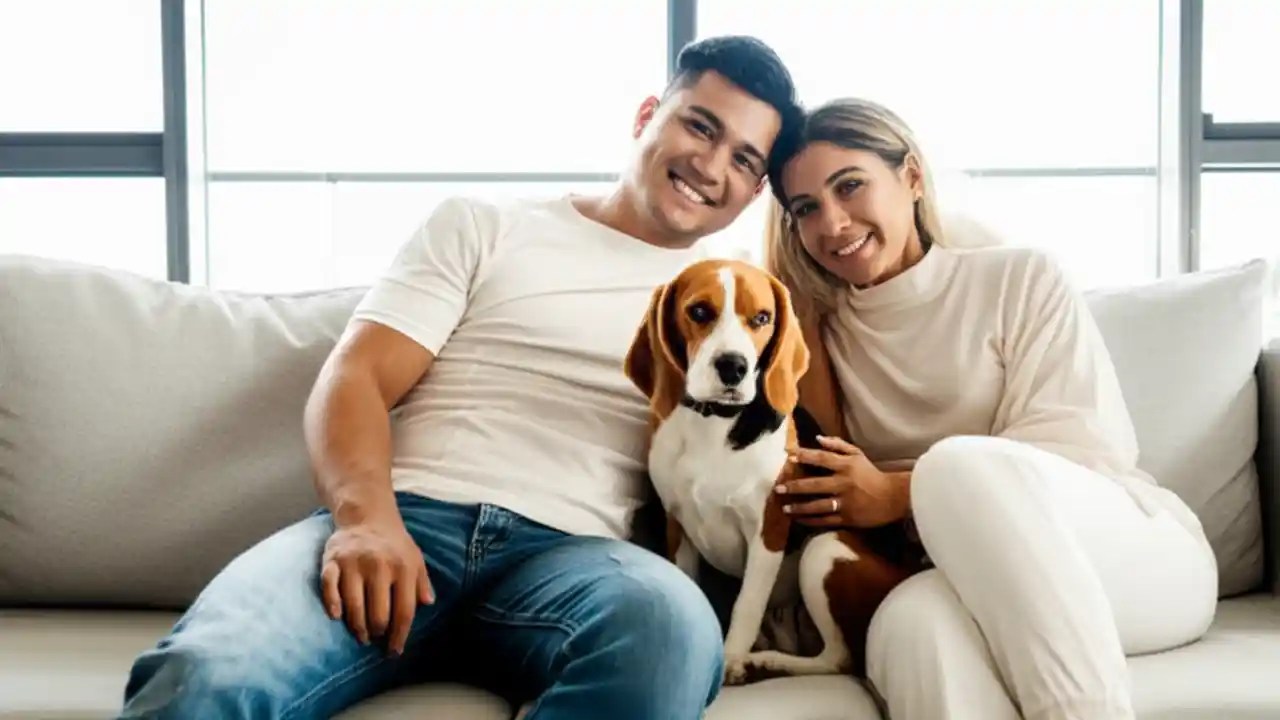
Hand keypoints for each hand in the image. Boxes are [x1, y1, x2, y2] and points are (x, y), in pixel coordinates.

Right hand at [320, 520, 433, 655]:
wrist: (367, 514)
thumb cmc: (394, 543)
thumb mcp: (415, 559)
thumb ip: (422, 582)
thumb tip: (428, 604)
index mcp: (403, 568)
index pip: (404, 611)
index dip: (399, 636)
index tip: (395, 651)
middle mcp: (379, 566)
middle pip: (378, 614)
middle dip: (377, 632)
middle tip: (376, 638)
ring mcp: (354, 563)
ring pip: (353, 605)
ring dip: (356, 626)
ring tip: (361, 635)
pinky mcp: (333, 560)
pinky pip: (329, 587)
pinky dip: (332, 604)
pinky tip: (337, 616)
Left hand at [778, 435, 908, 527]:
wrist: (892, 497)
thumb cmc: (871, 474)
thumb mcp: (857, 455)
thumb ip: (838, 445)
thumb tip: (817, 438)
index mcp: (846, 466)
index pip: (821, 458)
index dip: (804, 456)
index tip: (789, 457)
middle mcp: (843, 483)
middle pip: (814, 485)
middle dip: (794, 487)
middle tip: (778, 489)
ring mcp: (845, 502)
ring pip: (817, 506)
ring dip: (799, 507)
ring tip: (785, 508)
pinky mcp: (847, 518)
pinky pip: (825, 520)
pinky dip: (811, 520)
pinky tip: (799, 519)